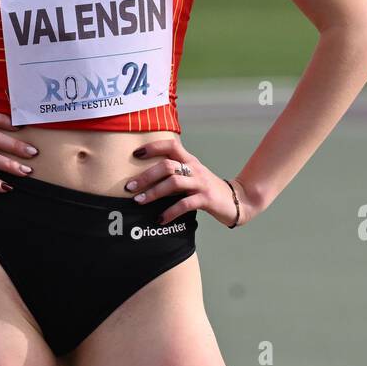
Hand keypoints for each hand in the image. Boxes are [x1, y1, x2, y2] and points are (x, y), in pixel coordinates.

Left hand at [125, 138, 248, 227]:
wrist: (237, 200)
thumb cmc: (207, 189)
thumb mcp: (192, 176)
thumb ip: (174, 173)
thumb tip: (145, 177)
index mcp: (190, 160)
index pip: (171, 145)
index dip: (153, 147)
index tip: (135, 154)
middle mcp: (194, 169)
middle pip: (167, 166)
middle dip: (145, 176)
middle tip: (129, 187)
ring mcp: (201, 183)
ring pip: (173, 183)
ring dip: (153, 193)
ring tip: (139, 202)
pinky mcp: (206, 199)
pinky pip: (185, 204)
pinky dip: (170, 212)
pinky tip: (160, 219)